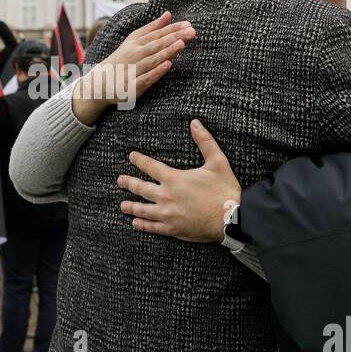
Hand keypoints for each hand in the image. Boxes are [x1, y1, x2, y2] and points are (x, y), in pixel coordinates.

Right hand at [71, 11, 194, 125]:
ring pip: (152, 60)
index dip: (172, 29)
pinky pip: (145, 78)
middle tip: (191, 32)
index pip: (157, 34)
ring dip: (167, 52)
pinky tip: (167, 65)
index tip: (188, 24)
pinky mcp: (132, 86)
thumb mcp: (133, 40)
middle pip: (156, 45)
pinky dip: (156, 72)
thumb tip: (168, 14)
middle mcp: (134, 54)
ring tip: (182, 44)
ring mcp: (133, 70)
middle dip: (174, 38)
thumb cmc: (122, 59)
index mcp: (135, 43)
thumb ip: (152, 28)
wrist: (99, 82)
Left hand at [117, 120, 240, 241]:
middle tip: (119, 181)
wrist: (231, 218)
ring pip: (143, 209)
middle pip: (141, 188)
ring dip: (131, 206)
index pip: (150, 166)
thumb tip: (195, 123)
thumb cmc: (224, 189)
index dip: (139, 160)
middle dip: (128, 183)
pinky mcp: (172, 228)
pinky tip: (136, 223)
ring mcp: (167, 214)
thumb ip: (205, 141)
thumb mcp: (217, 161)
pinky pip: (152, 226)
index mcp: (174, 178)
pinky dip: (142, 224)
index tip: (131, 156)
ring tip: (122, 205)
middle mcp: (166, 196)